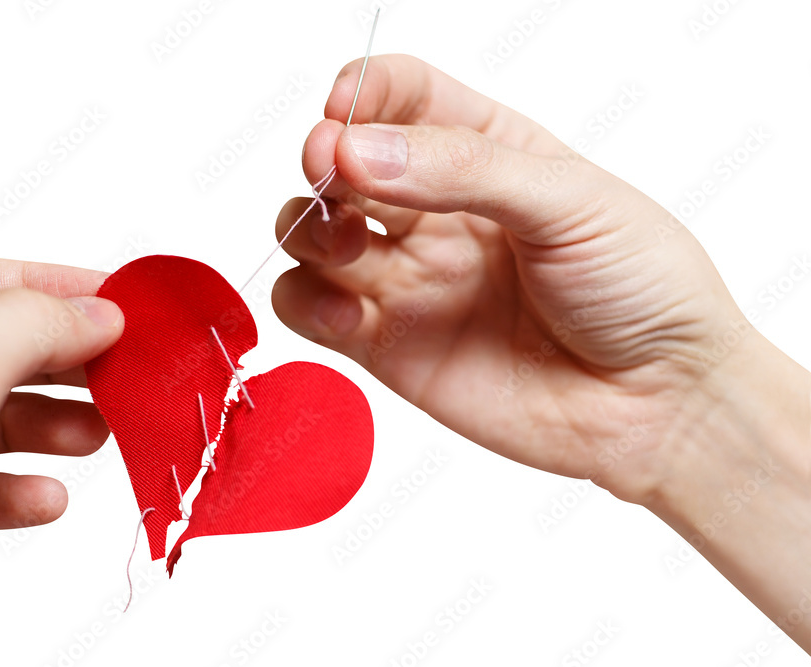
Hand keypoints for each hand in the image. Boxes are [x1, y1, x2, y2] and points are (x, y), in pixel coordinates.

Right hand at [274, 54, 810, 648]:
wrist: (660, 407)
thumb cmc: (643, 290)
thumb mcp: (573, 204)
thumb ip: (465, 172)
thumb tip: (362, 151)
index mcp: (488, 154)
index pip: (404, 95)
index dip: (363, 92)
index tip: (345, 110)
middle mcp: (436, 210)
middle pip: (343, 160)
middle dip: (323, 157)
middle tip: (330, 168)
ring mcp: (408, 278)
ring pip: (313, 232)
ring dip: (306, 227)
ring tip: (345, 244)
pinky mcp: (387, 344)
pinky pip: (311, 311)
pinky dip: (304, 303)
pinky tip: (346, 311)